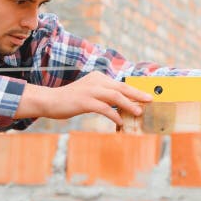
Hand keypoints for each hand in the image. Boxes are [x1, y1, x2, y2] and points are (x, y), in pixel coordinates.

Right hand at [15, 72, 152, 124]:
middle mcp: (96, 81)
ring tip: (138, 112)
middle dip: (137, 94)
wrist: (50, 101)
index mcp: (98, 78)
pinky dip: (114, 115)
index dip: (135, 90)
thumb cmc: (71, 100)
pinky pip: (104, 108)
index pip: (121, 84)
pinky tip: (120, 122)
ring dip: (129, 104)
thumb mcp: (89, 94)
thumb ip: (103, 96)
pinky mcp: (85, 101)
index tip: (147, 95)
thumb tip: (121, 105)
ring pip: (115, 96)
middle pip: (122, 87)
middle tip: (150, 100)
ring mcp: (90, 90)